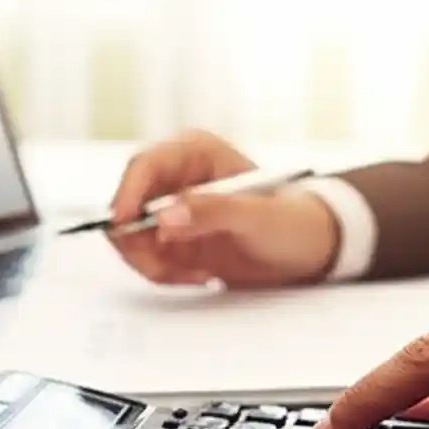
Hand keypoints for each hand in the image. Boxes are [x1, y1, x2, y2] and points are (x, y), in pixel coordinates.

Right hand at [107, 130, 340, 287]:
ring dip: (154, 263)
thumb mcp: (257, 216)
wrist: (304, 250)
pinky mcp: (170, 239)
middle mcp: (175, 178)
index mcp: (195, 153)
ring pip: (130, 236)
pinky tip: (201, 275)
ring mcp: (169, 210)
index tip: (124, 225)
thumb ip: (213, 212)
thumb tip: (166, 218)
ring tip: (197, 274)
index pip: (145, 166)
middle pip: (127, 204)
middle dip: (139, 241)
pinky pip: (145, 258)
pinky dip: (166, 273)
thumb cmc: (290, 222)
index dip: (127, 195)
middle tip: (167, 268)